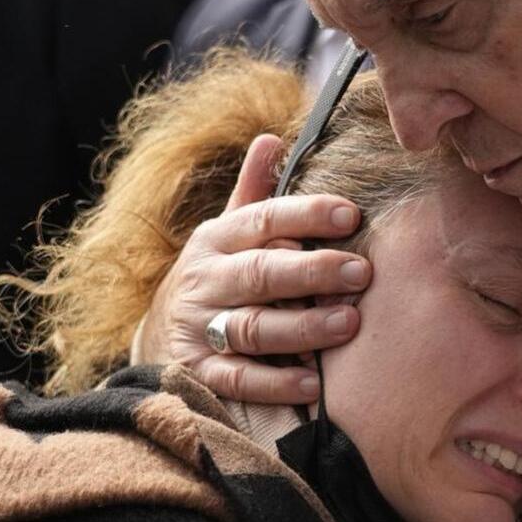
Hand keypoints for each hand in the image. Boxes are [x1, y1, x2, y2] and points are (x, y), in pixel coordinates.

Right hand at [137, 134, 369, 402]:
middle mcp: (206, 280)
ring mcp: (199, 327)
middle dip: (313, 271)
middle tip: (361, 273)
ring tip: (347, 324)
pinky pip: (238, 379)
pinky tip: (312, 382)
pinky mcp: (199, 373)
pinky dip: (275, 382)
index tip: (351, 215)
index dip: (307, 215)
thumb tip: (272, 139)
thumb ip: (254, 192)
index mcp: (217, 239)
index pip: (263, 219)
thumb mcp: (229, 231)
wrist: (160, 335)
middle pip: (261, 273)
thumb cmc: (219, 274)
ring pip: (252, 327)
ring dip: (302, 327)